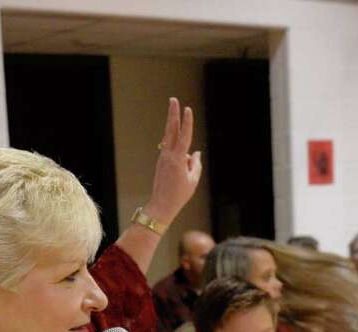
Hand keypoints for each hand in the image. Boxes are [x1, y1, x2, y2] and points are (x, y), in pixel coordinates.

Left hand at [140, 98, 203, 224]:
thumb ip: (196, 164)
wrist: (161, 205)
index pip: (184, 136)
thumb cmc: (179, 195)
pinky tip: (181, 167)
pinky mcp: (161, 162)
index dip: (187, 122)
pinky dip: (178, 151)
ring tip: (176, 119)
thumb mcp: (193, 180)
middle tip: (173, 100)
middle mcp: (168, 155)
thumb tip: (195, 153)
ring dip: (174, 129)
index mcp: (177, 159)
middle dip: (173, 114)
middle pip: (171, 130)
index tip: (188, 109)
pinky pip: (171, 151)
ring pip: (170, 139)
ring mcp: (163, 158)